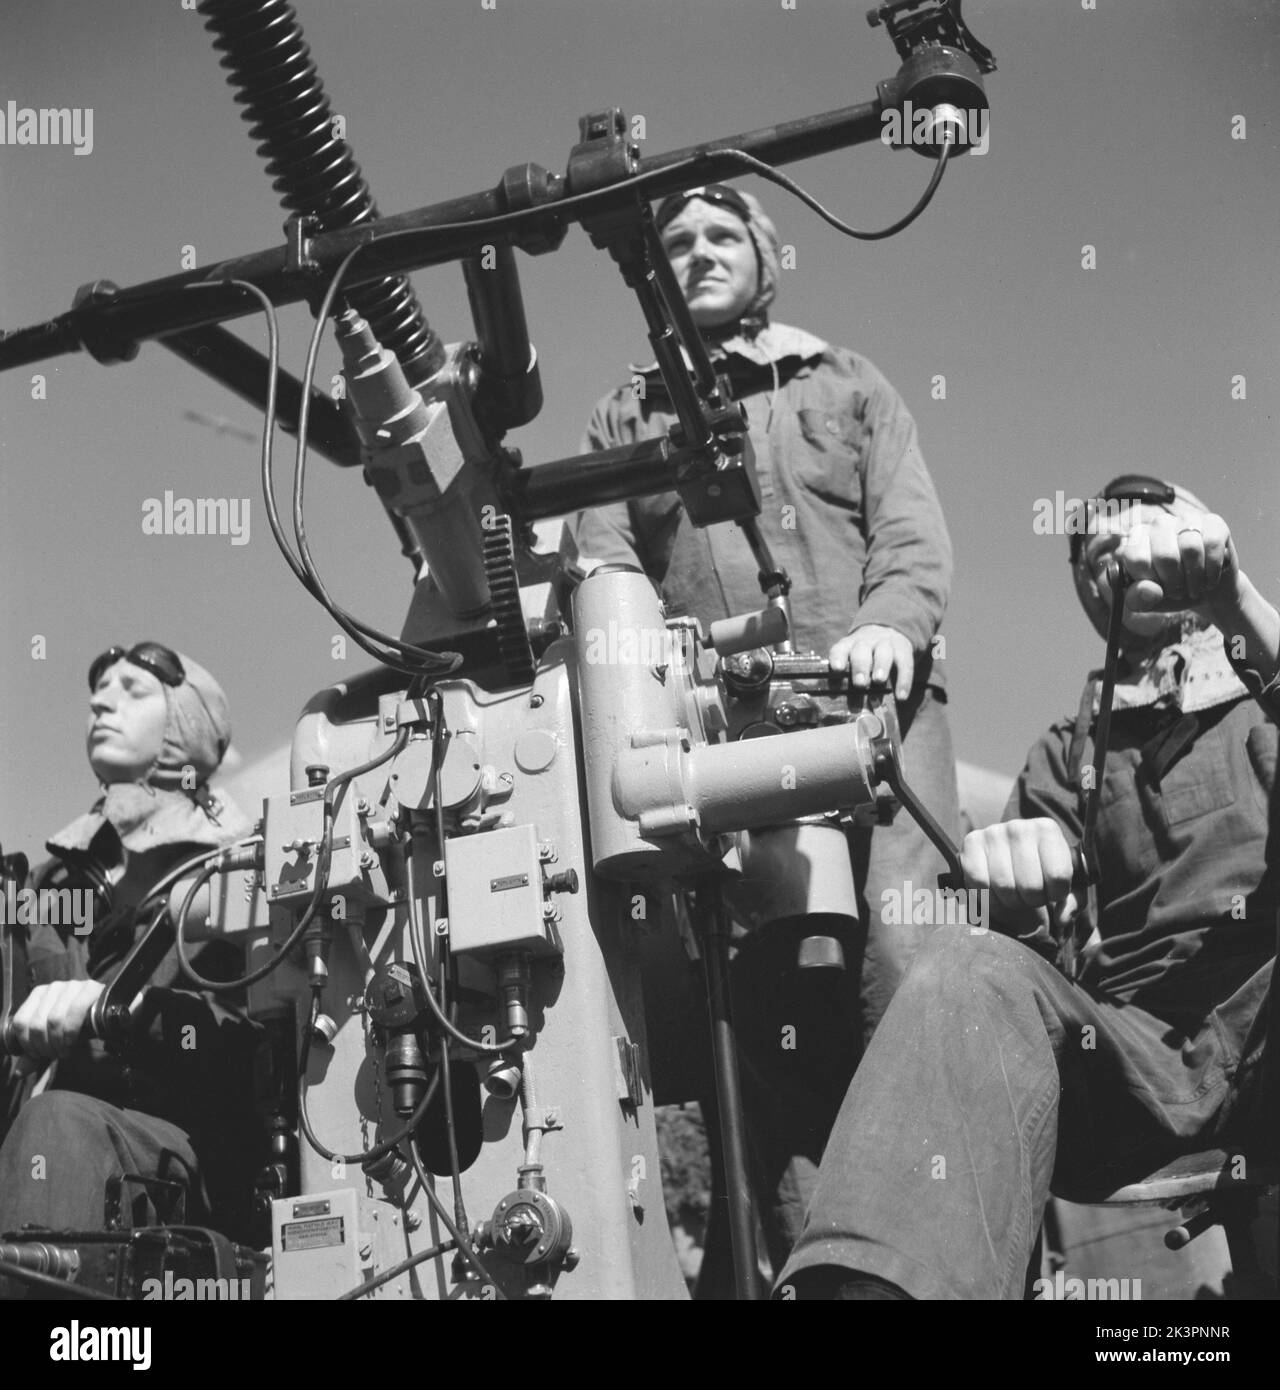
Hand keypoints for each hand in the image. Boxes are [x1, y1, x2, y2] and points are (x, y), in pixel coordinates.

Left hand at [9, 980, 105, 1059]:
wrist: (106, 1011)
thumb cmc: (75, 1025)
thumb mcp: (52, 1038)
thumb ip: (34, 1052)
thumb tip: (20, 1072)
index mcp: (38, 995)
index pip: (21, 1022)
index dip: (28, 1044)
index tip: (38, 1055)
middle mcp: (52, 988)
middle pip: (37, 1024)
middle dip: (45, 1046)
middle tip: (55, 1054)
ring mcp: (71, 985)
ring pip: (55, 1019)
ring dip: (59, 1041)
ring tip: (65, 1050)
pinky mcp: (90, 987)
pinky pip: (76, 1010)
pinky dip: (72, 1029)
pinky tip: (73, 1040)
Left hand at [829, 624, 914, 700]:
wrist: (887, 633)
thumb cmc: (864, 657)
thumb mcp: (852, 662)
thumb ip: (847, 681)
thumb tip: (844, 706)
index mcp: (848, 646)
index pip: (840, 650)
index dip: (838, 658)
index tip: (837, 669)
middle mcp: (865, 642)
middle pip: (861, 652)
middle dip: (860, 667)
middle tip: (860, 684)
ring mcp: (885, 644)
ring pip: (883, 653)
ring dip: (880, 667)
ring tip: (879, 681)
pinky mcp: (903, 650)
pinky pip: (905, 664)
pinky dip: (904, 681)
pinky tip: (901, 697)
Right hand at [960, 819, 1074, 913]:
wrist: (1011, 852)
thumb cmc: (1043, 870)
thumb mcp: (1067, 883)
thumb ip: (1073, 902)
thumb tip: (1062, 919)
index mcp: (1048, 829)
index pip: (1058, 876)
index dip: (1057, 894)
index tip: (1054, 892)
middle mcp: (1019, 827)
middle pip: (1030, 885)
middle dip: (1033, 901)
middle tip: (1032, 897)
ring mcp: (992, 833)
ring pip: (1004, 887)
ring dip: (1011, 902)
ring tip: (1016, 896)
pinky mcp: (971, 843)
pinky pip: (980, 883)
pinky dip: (989, 899)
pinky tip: (997, 896)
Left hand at [1104, 511, 1239, 621]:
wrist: (1205, 591)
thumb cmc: (1169, 592)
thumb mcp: (1147, 601)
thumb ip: (1138, 598)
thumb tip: (1149, 590)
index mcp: (1135, 539)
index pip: (1136, 558)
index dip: (1150, 581)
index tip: (1158, 590)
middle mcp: (1158, 524)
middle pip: (1165, 555)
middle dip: (1174, 583)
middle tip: (1178, 593)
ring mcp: (1186, 519)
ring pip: (1191, 549)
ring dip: (1195, 578)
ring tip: (1194, 589)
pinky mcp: (1213, 522)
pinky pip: (1212, 543)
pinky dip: (1212, 570)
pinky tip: (1209, 580)